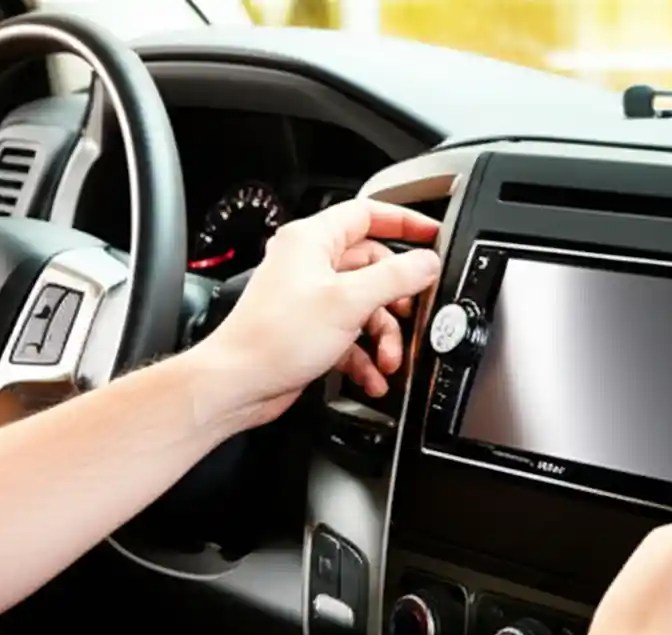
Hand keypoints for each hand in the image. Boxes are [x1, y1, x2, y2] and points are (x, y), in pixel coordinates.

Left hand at [190, 199, 440, 428]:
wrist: (238, 383)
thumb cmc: (274, 337)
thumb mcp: (349, 301)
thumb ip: (396, 277)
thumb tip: (427, 262)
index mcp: (313, 241)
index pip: (368, 214)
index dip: (404, 222)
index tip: (432, 235)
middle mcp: (310, 264)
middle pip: (373, 267)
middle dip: (396, 298)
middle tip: (413, 311)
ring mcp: (311, 297)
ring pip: (365, 306)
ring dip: (383, 336)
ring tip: (389, 358)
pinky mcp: (311, 329)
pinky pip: (351, 334)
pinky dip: (365, 356)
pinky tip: (372, 376)